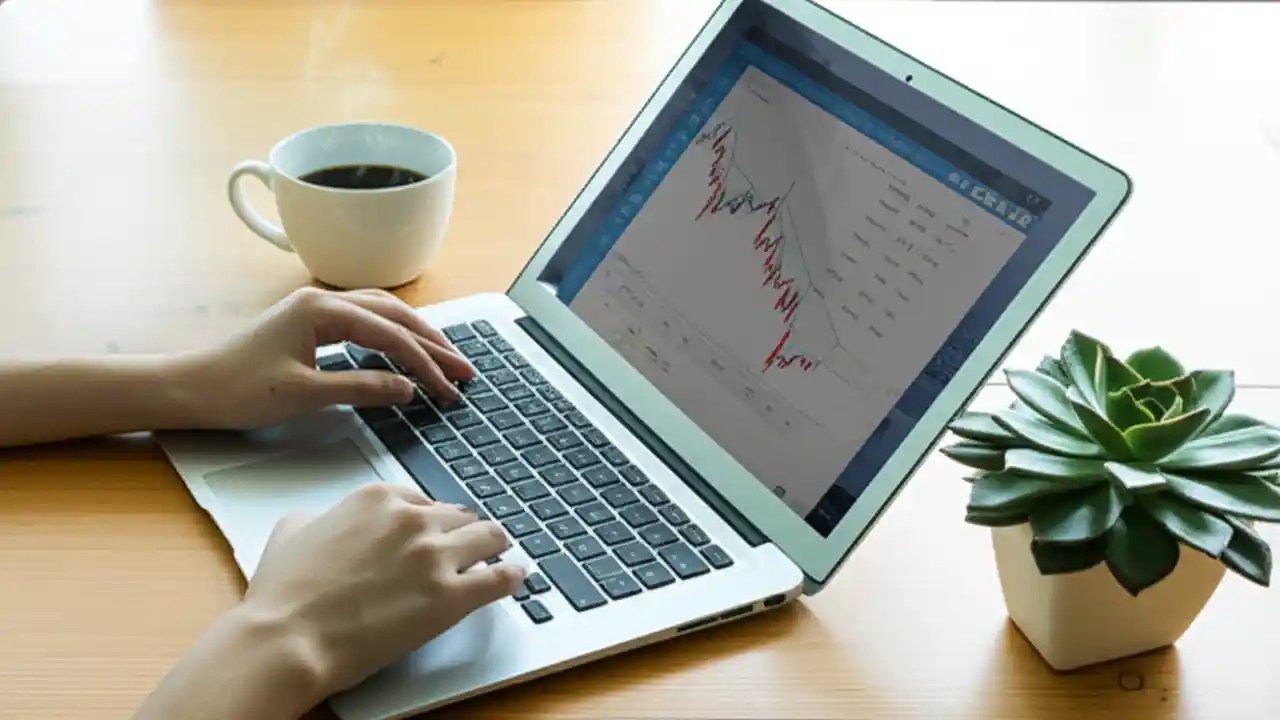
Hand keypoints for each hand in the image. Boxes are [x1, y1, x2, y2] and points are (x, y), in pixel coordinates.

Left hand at [183, 287, 472, 429]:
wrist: (188, 387)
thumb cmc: (235, 390)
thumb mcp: (303, 394)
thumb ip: (360, 388)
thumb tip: (407, 388)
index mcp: (322, 311)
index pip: (391, 335)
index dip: (426, 364)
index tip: (449, 390)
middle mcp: (322, 302)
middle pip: (395, 316)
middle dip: (433, 343)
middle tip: (465, 369)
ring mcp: (316, 311)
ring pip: (382, 315)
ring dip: (417, 336)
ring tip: (446, 359)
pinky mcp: (310, 325)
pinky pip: (365, 323)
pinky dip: (393, 336)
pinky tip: (405, 351)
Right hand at [247, 483, 525, 696]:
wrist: (288, 637)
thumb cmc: (284, 594)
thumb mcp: (292, 530)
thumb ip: (320, 516)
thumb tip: (327, 521)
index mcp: (378, 498)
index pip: (423, 499)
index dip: (430, 519)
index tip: (435, 530)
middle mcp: (413, 519)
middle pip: (459, 517)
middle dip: (461, 532)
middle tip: (465, 546)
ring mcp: (436, 556)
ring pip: (489, 537)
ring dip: (492, 546)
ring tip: (497, 555)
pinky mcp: (451, 597)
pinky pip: (500, 577)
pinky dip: (512, 575)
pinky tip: (516, 576)